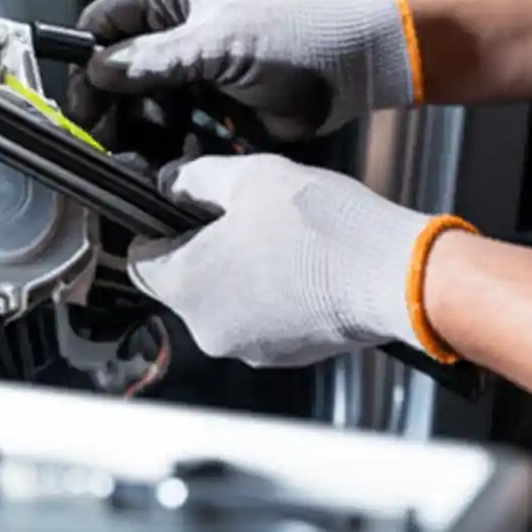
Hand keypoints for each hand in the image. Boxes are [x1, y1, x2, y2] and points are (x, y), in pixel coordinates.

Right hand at [66, 0, 418, 141]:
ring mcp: (195, 65)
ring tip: (132, 153)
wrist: (355, 65)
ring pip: (143, 101)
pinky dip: (167, 141)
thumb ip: (156, 58)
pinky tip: (166, 157)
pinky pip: (174, 124)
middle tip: (98, 134)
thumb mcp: (218, 41)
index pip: (107, 20)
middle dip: (107, 101)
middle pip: (119, 66)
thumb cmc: (301, 32)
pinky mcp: (212, 100)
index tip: (80, 97)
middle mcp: (179, 27)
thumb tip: (101, 69)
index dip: (87, 57)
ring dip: (136, 127)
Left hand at [127, 154, 468, 367]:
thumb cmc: (321, 228)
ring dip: (237, 269)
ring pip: (222, 300)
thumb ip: (193, 177)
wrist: (393, 275)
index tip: (176, 207)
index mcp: (186, 286)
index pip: (138, 259)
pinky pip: (258, 318)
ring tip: (277, 236)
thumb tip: (169, 181)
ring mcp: (247, 348)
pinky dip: (268, 292)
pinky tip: (298, 263)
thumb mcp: (247, 176)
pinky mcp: (284, 355)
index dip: (152, 227)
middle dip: (201, 247)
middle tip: (239, 213)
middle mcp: (207, 329)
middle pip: (181, 282)